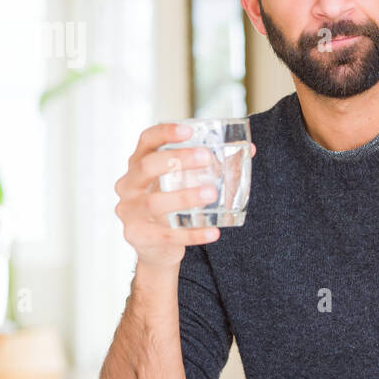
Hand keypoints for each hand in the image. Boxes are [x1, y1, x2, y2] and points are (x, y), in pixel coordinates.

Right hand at [113, 123, 255, 268]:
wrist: (154, 248)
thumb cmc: (170, 205)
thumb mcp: (179, 183)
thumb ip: (207, 167)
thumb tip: (250, 150)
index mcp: (138, 165)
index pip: (146, 141)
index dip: (165, 133)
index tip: (188, 130)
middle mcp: (128, 186)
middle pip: (147, 166)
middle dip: (177, 159)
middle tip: (206, 157)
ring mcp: (131, 212)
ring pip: (156, 202)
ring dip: (185, 196)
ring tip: (211, 192)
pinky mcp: (140, 236)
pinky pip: (168, 235)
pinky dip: (193, 234)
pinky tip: (214, 232)